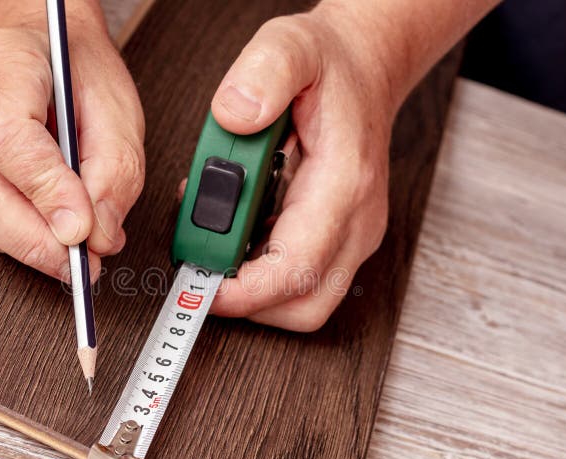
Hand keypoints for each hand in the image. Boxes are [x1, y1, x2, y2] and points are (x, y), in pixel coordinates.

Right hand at [0, 20, 143, 280]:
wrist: (39, 52)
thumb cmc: (76, 75)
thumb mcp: (116, 112)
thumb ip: (113, 174)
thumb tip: (97, 237)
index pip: (7, 138)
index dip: (45, 192)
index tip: (81, 229)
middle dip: (35, 240)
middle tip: (81, 265)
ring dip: (23, 244)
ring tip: (68, 254)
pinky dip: (5, 237)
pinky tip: (36, 233)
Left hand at [205, 7, 395, 331]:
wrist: (365, 69)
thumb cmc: (331, 66)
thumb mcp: (291, 46)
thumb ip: (262, 74)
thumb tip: (232, 118)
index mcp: (343, 184)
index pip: (298, 267)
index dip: (245, 292)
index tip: (201, 286)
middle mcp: (355, 221)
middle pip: (303, 304)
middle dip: (247, 302)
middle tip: (202, 267)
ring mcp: (351, 235)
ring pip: (303, 302)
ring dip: (253, 291)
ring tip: (218, 243)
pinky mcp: (339, 239)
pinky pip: (300, 281)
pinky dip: (261, 274)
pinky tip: (238, 235)